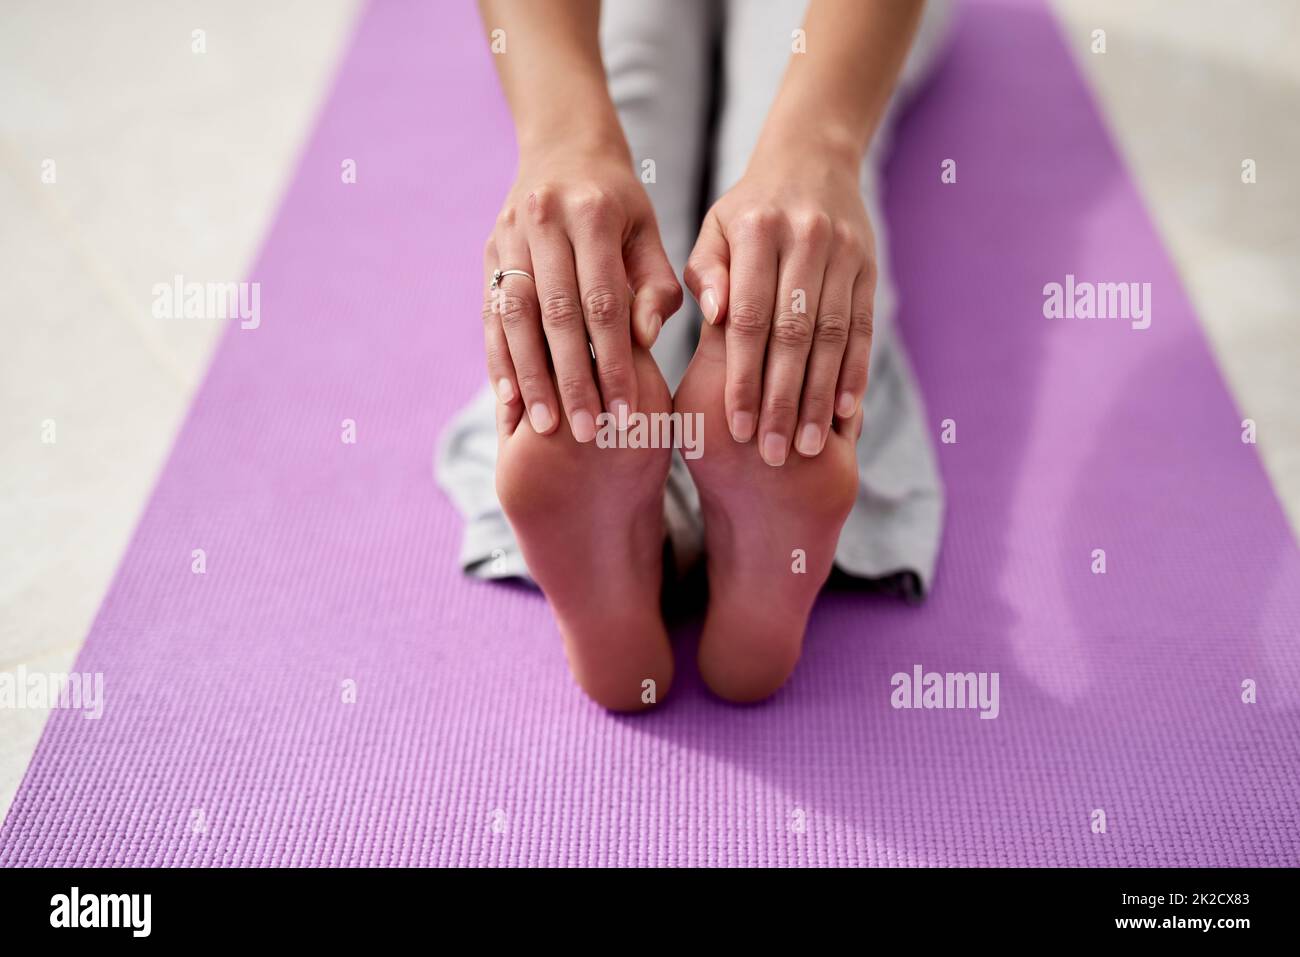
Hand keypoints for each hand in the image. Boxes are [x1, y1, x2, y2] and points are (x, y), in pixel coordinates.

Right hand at [482, 146, 681, 440]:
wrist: (564, 147)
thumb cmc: (620, 205)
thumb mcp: (648, 234)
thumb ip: (654, 287)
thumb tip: (644, 342)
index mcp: (592, 214)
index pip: (604, 302)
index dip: (613, 360)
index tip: (625, 408)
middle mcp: (544, 221)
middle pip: (557, 315)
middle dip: (572, 379)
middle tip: (587, 432)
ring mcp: (509, 236)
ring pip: (515, 318)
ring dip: (529, 377)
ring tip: (545, 426)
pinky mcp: (489, 252)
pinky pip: (490, 315)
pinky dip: (499, 360)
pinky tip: (510, 400)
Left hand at [684, 147, 875, 465]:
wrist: (813, 157)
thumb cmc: (747, 209)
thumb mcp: (714, 229)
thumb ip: (706, 274)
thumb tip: (714, 319)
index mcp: (755, 231)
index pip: (749, 319)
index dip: (744, 377)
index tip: (736, 426)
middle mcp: (804, 241)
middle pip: (793, 336)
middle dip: (781, 400)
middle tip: (770, 453)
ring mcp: (843, 254)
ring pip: (832, 338)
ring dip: (819, 397)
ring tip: (807, 446)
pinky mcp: (869, 269)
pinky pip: (863, 329)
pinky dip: (855, 372)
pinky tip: (845, 413)